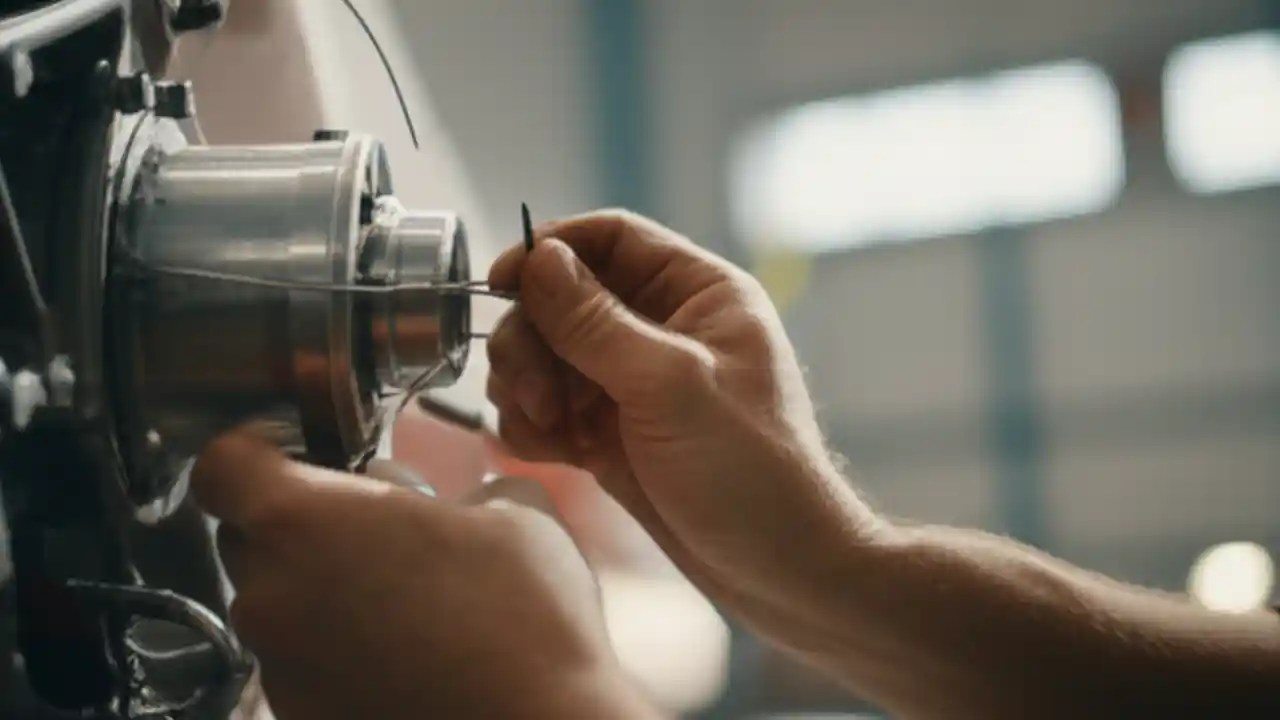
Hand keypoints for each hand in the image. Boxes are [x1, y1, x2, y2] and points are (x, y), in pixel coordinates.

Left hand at [192, 434, 655, 719]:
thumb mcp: (513, 513)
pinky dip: (339, 650)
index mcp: (305, 522)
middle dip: (301, 524)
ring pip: (279, 603)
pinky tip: (407, 652)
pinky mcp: (301, 718)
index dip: (255, 450)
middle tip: (376, 529)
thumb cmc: (526, 624)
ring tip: (406, 599)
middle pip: (247, 536)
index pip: (222, 465)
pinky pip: (303, 663)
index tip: (295, 454)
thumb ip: (452, 488)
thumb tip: (434, 503)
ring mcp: (280, 668)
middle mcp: (272, 595)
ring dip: (324, 590)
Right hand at [486, 210, 881, 659]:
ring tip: (548, 431)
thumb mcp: (671, 385)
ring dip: (527, 387)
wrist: (779, 572)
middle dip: (533, 340)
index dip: (550, 251)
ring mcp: (630, 384)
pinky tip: (545, 453)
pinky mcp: (609, 436)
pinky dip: (532, 427)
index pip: (610, 239)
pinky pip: (547, 410)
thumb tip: (539, 257)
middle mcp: (660, 330)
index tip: (501, 282)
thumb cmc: (751, 470)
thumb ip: (596, 322)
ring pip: (545, 355)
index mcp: (698, 294)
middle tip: (535, 392)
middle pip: (562, 299)